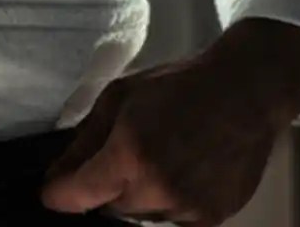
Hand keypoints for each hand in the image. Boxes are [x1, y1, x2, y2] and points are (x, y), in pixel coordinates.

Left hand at [41, 19, 299, 225]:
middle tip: (123, 156)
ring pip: (141, 217)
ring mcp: (188, 207)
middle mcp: (158, 188)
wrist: (246, 91)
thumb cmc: (179, 86)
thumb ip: (84, 140)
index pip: (78, 196)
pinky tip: (179, 172)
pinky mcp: (213, 217)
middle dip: (107, 187)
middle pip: (110, 208)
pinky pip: (173, 222)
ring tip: (158, 159)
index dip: (58, 194)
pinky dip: (168, 203)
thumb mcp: (119, 97)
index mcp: (130, 154)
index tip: (53, 191)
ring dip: (139, 196)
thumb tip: (56, 175)